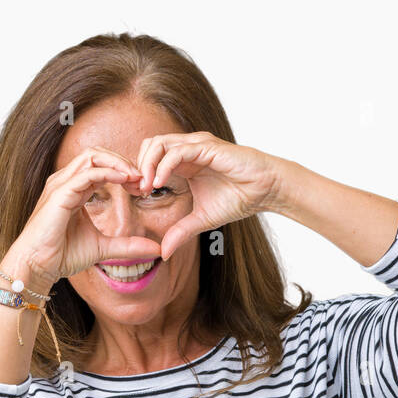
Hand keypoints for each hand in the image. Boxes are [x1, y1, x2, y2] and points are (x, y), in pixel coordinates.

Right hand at [6, 147, 162, 283]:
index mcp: (75, 189)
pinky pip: (86, 174)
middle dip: (124, 162)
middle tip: (144, 179)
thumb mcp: (104, 249)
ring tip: (136, 177)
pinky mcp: (59, 193)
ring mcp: (61, 184)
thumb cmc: (62, 255)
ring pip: (92, 157)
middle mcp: (67, 182)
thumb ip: (128, 246)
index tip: (143, 188)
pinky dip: (107, 173)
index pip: (102, 166)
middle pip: (98, 155)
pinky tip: (124, 181)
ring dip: (118, 163)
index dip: (125, 172)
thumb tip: (156, 250)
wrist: (37, 266)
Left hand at [136, 132, 288, 259]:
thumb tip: (164, 253)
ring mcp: (196, 145)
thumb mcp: (202, 220)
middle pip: (149, 145)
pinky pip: (178, 151)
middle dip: (138, 167)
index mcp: (184, 162)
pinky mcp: (206, 147)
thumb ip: (181, 232)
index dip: (139, 174)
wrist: (264, 190)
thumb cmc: (238, 198)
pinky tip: (159, 184)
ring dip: (147, 164)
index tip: (133, 195)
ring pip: (159, 144)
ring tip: (145, 188)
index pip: (151, 158)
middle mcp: (187, 149)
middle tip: (136, 191)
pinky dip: (164, 166)